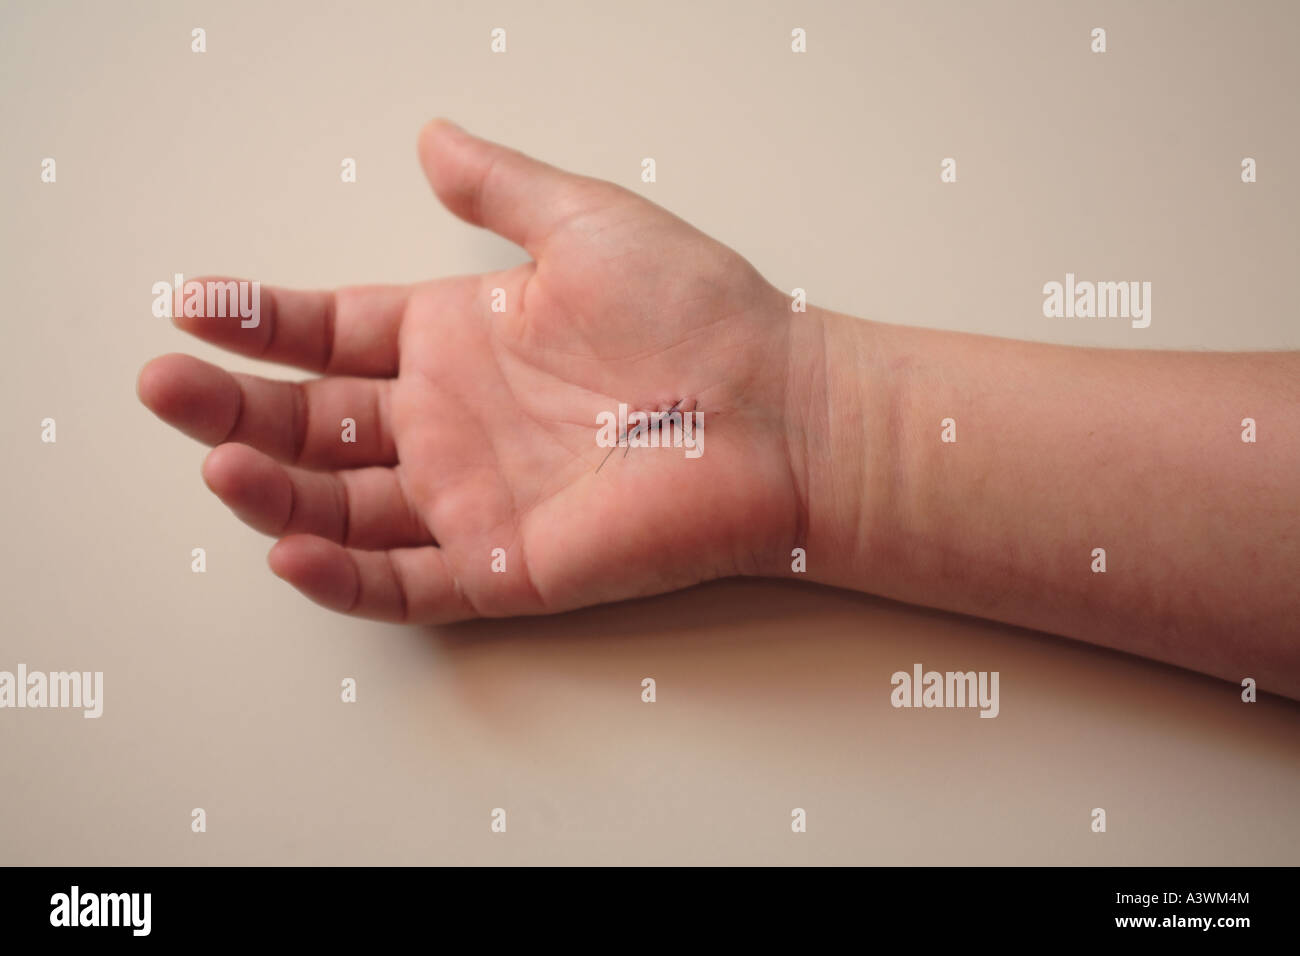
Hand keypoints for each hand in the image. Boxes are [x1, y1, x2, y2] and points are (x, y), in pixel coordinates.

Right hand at [138, 120, 820, 621]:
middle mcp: (455, 423)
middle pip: (316, 425)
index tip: (195, 303)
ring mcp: (476, 499)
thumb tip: (434, 137)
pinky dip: (344, 574)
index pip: (334, 336)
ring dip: (272, 490)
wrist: (783, 408)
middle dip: (235, 406)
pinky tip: (290, 547)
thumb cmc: (702, 315)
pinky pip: (407, 582)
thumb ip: (500, 187)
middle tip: (168, 383)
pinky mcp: (509, 567)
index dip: (261, 322)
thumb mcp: (585, 224)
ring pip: (343, 507)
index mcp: (460, 341)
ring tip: (216, 457)